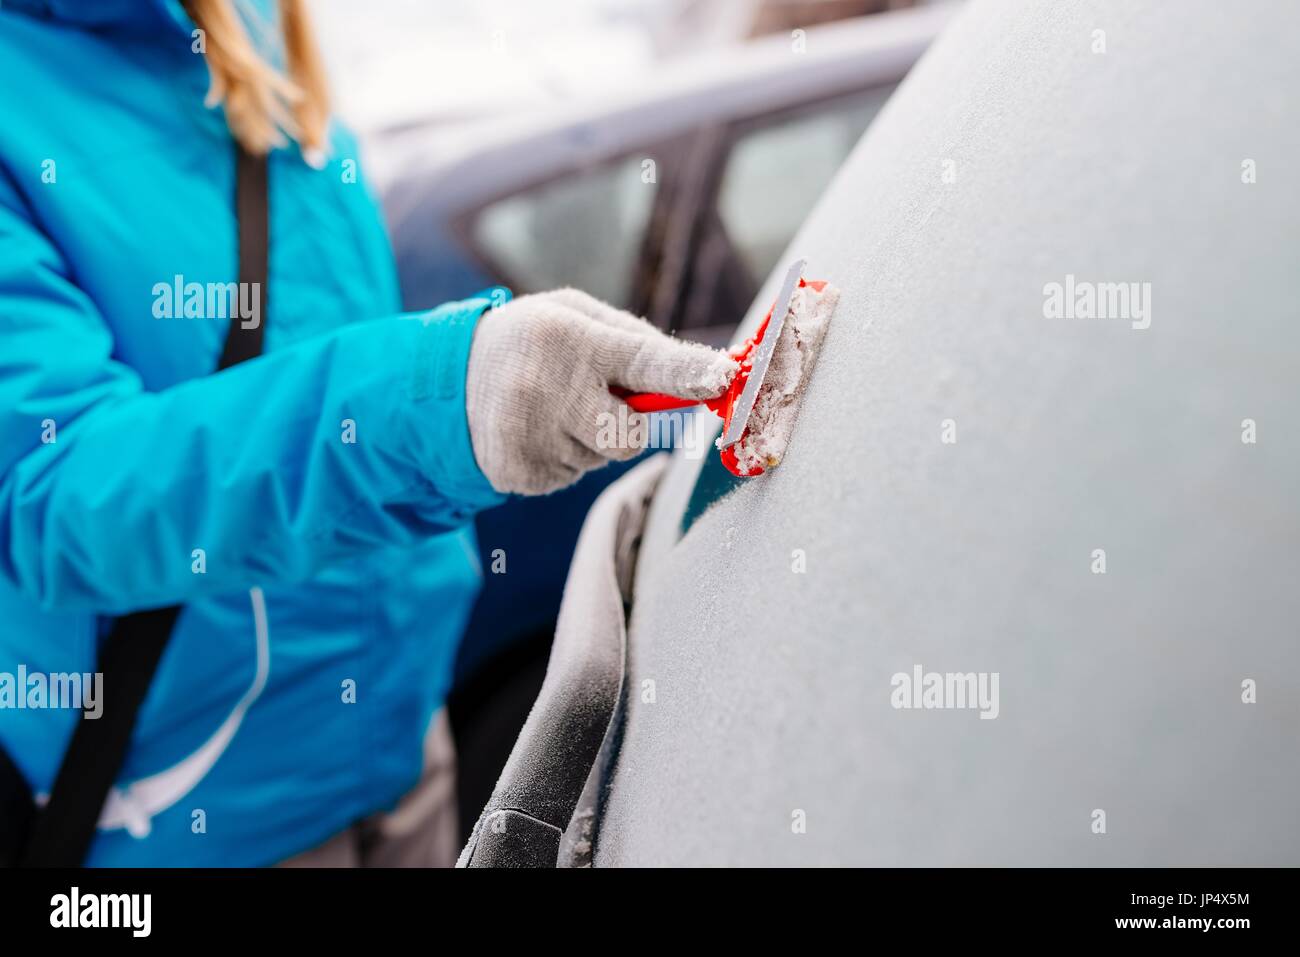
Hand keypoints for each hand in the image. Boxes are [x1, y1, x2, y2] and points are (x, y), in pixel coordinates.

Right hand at [465, 289, 737, 494]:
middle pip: (629, 436)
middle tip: (591, 395)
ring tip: (552, 409)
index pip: (643, 360)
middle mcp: (547, 389)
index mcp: (569, 338)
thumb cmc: (536, 341)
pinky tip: (536, 432)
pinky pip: (572, 477)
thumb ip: (636, 343)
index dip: (689, 372)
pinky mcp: (516, 473)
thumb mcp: (577, 316)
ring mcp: (528, 437)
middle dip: (624, 422)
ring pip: (600, 459)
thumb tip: (705, 375)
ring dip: (589, 438)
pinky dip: (563, 458)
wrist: (449, 376)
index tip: (725, 376)